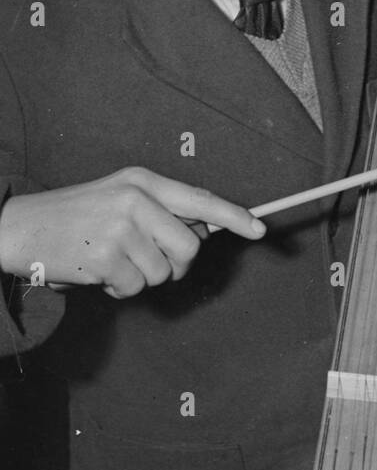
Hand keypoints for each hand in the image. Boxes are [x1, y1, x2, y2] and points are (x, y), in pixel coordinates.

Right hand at [0, 167, 264, 298]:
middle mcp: (136, 199)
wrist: (20, 227)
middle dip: (176, 263)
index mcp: (142, 181)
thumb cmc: (76, 216)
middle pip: (189, 246)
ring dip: (142, 277)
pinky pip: (136, 288)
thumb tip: (206, 229)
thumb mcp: (120, 197)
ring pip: (163, 272)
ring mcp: (121, 228)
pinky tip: (99, 272)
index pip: (200, 199)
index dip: (234, 216)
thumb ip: (161, 210)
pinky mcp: (106, 257)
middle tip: (148, 261)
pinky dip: (120, 288)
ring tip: (113, 260)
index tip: (260, 229)